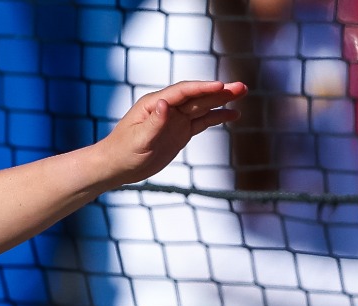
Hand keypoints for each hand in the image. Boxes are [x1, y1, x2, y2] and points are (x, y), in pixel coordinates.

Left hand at [98, 80, 246, 187]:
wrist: (115, 166)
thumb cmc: (122, 152)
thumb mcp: (138, 139)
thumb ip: (154, 122)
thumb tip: (165, 104)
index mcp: (155, 104)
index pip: (183, 92)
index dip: (202, 88)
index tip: (220, 87)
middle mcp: (168, 107)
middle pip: (197, 96)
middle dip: (219, 91)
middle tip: (241, 87)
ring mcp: (176, 119)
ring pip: (202, 106)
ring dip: (222, 101)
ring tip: (242, 94)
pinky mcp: (180, 131)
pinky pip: (202, 121)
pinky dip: (217, 117)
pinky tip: (233, 115)